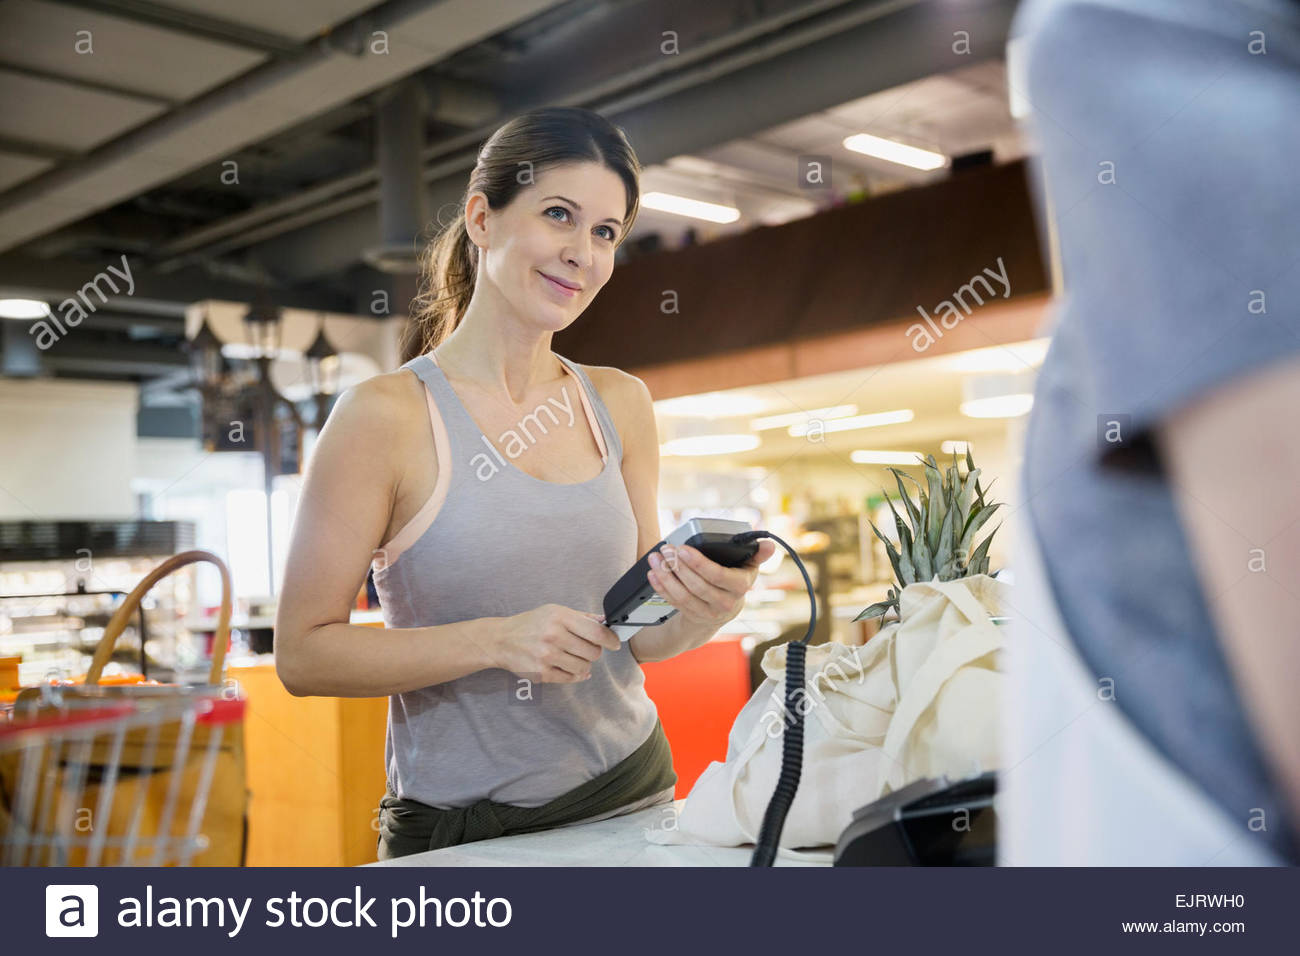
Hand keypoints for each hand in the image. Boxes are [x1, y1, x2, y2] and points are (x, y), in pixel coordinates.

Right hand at [492, 604, 621, 682]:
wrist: (501, 639)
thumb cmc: (530, 624)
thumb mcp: (555, 611)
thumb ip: (581, 617)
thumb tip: (605, 622)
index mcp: (559, 617)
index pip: (596, 632)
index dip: (610, 639)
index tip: (614, 643)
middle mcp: (553, 636)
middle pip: (593, 652)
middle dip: (594, 652)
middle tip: (586, 648)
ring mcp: (547, 656)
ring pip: (583, 667)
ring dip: (584, 664)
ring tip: (573, 657)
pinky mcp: (541, 673)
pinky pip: (570, 678)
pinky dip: (575, 674)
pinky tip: (569, 667)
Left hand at [646, 539, 776, 630]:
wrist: (723, 610)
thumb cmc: (734, 580)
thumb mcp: (748, 567)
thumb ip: (757, 554)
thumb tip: (769, 544)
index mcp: (740, 586)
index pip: (718, 576)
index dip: (699, 563)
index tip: (683, 548)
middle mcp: (725, 603)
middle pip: (697, 586)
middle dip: (678, 566)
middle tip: (666, 550)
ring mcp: (708, 612)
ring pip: (683, 595)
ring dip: (666, 576)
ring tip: (656, 559)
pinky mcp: (692, 616)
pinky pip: (674, 602)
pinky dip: (662, 587)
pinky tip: (653, 574)